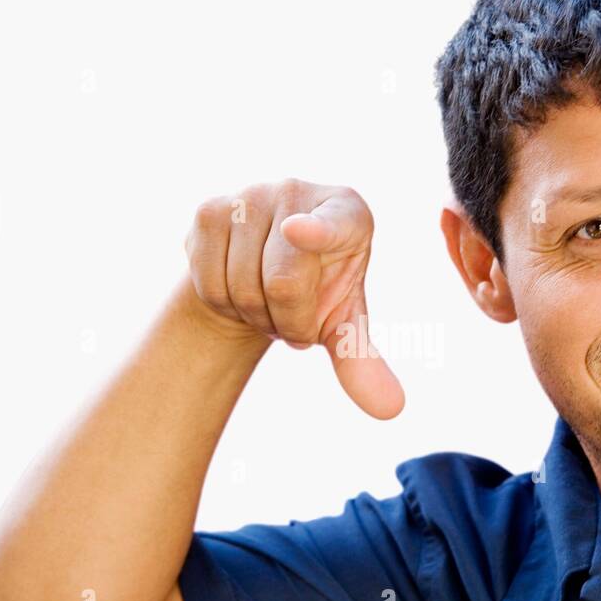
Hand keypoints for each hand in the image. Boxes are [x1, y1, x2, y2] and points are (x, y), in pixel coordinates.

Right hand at [182, 179, 403, 419]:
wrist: (261, 271)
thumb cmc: (316, 294)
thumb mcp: (341, 324)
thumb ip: (361, 360)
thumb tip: (392, 409)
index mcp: (348, 213)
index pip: (332, 226)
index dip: (316, 232)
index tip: (297, 230)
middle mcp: (299, 191)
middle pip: (283, 283)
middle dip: (287, 322)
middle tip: (292, 316)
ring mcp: (250, 195)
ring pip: (241, 285)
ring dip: (254, 316)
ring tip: (267, 302)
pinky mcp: (209, 209)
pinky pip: (208, 281)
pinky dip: (223, 304)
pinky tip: (237, 290)